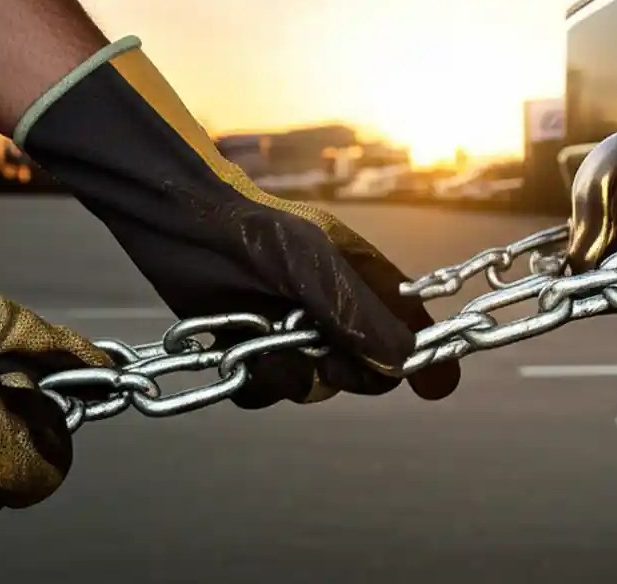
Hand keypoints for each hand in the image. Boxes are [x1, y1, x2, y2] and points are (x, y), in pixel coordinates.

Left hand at [15, 36, 459, 407]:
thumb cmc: (257, 230)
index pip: (407, 326)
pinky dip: (253, 382)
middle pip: (362, 369)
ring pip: (313, 385)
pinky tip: (235, 352)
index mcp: (361, 279)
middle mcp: (331, 310)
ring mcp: (291, 331)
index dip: (423, 356)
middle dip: (342, 371)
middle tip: (318, 354)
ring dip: (289, 376)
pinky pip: (268, 391)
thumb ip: (359, 314)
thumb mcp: (316, 268)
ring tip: (261, 344)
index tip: (435, 387)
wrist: (181, 224)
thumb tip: (405, 361)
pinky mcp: (250, 347)